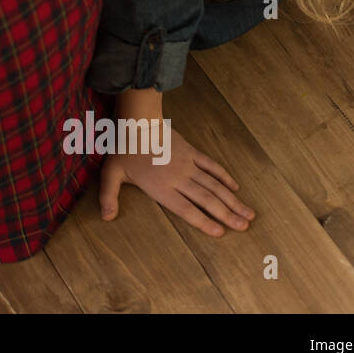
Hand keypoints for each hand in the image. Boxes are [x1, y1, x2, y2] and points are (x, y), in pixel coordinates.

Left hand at [99, 127, 254, 236]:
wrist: (138, 120)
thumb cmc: (123, 148)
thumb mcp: (110, 173)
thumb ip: (109, 196)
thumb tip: (106, 217)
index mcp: (160, 187)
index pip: (185, 209)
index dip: (203, 221)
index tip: (220, 233)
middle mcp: (178, 178)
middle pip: (206, 199)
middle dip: (226, 215)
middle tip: (244, 227)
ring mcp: (188, 164)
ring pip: (214, 185)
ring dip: (232, 200)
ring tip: (248, 214)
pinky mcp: (192, 152)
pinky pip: (212, 166)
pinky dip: (225, 177)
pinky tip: (236, 188)